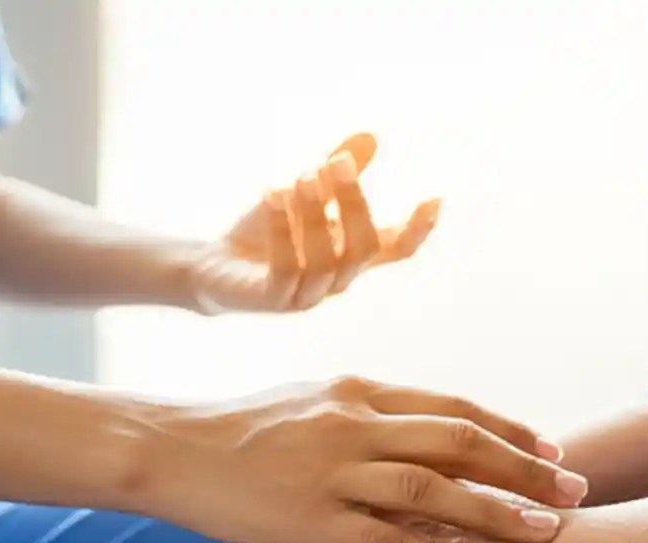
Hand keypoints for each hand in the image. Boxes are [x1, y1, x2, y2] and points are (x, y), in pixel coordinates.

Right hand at [137, 376, 584, 542]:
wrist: (172, 448)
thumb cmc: (236, 427)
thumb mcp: (304, 400)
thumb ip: (357, 408)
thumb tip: (405, 419)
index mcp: (355, 391)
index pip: (450, 407)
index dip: (506, 429)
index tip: (548, 449)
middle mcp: (355, 424)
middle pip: (460, 441)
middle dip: (525, 467)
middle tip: (575, 489)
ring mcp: (334, 471)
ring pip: (437, 490)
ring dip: (500, 511)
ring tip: (549, 532)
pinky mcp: (314, 519)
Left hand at [188, 133, 440, 314]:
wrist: (214, 265)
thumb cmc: (265, 231)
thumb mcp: (303, 193)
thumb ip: (336, 171)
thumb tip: (370, 137)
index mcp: (350, 255)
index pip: (396, 250)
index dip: (419, 231)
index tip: (433, 200)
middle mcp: (336, 278)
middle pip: (364, 247)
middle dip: (353, 201)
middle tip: (334, 162)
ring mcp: (307, 294)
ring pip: (327, 259)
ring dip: (315, 214)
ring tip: (301, 176)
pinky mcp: (273, 299)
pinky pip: (286, 269)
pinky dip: (283, 231)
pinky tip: (273, 194)